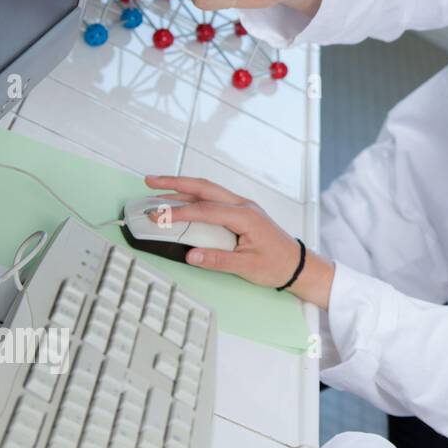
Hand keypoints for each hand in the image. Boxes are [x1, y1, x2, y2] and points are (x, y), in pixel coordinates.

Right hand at [142, 175, 334, 309]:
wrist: (297, 264)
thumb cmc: (277, 264)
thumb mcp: (247, 267)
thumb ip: (218, 260)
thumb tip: (191, 255)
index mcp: (246, 216)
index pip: (206, 210)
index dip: (179, 212)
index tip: (157, 215)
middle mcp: (244, 205)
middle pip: (205, 188)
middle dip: (175, 183)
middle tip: (150, 180)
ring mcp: (243, 206)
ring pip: (208, 191)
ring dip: (183, 188)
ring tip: (157, 188)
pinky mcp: (240, 212)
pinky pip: (213, 199)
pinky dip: (194, 197)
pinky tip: (179, 201)